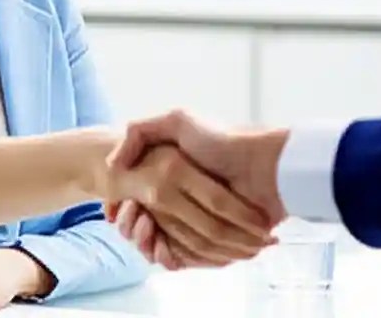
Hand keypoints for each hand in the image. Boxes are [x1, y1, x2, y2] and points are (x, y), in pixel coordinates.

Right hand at [101, 143, 275, 266]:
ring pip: (166, 243)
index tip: (111, 212)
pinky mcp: (219, 242)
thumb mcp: (177, 121)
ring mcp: (203, 223)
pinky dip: (175, 258)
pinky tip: (162, 250)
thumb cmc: (224, 140)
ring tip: (143, 237)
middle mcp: (187, 202)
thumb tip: (113, 164)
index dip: (124, 209)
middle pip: (149, 226)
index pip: (140, 202)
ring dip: (150, 245)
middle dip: (133, 229)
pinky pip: (190, 257)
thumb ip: (141, 131)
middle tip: (123, 224)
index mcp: (175, 179)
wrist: (268, 165)